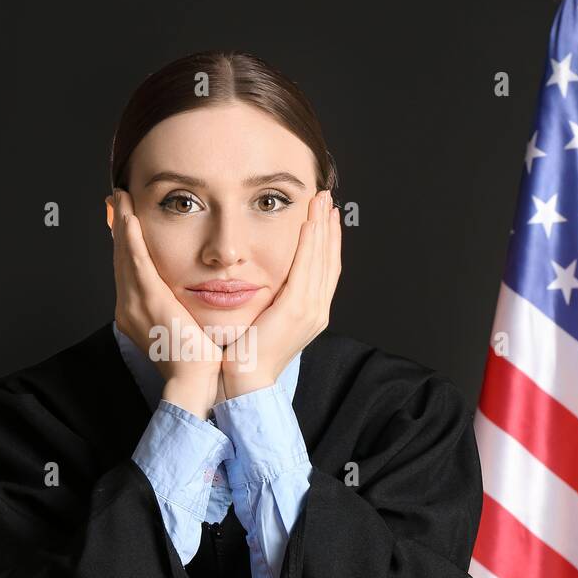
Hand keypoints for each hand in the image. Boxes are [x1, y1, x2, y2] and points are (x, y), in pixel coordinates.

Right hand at [108, 189, 223, 417]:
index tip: (126, 219)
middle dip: (118, 226)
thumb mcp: (184, 326)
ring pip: (125, 256)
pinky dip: (132, 241)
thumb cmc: (197, 361)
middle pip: (121, 257)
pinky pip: (137, 264)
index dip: (125, 242)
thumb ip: (179, 306)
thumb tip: (186, 292)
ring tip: (121, 199)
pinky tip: (130, 220)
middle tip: (117, 199)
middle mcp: (129, 306)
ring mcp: (135, 304)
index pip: (128, 269)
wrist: (195, 381)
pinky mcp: (149, 302)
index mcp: (136, 313)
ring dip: (123, 224)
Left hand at [221, 189, 341, 397]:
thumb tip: (270, 280)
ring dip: (321, 227)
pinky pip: (305, 269)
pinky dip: (309, 245)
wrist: (246, 379)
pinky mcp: (296, 309)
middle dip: (329, 226)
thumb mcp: (267, 320)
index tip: (325, 216)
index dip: (328, 240)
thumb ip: (275, 299)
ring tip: (320, 201)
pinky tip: (307, 224)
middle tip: (327, 198)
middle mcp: (317, 310)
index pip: (326, 268)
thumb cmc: (248, 353)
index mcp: (312, 312)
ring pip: (321, 259)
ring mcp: (310, 310)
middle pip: (330, 259)